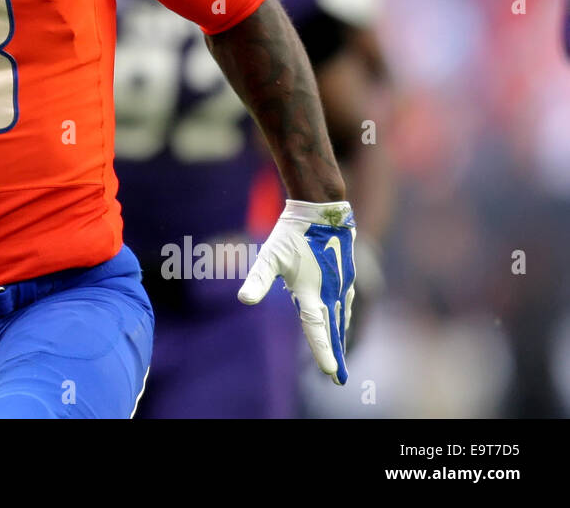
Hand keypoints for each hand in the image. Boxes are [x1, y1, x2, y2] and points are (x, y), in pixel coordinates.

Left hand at [238, 199, 355, 384]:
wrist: (323, 211)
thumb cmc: (292, 234)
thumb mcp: (270, 256)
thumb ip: (258, 279)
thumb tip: (244, 300)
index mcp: (313, 291)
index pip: (317, 328)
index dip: (323, 351)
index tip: (330, 373)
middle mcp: (332, 291)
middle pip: (333, 330)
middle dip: (334, 354)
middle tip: (339, 379)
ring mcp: (342, 285)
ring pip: (341, 317)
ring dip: (340, 337)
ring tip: (339, 356)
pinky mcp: (346, 277)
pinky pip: (346, 304)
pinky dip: (343, 319)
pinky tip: (341, 323)